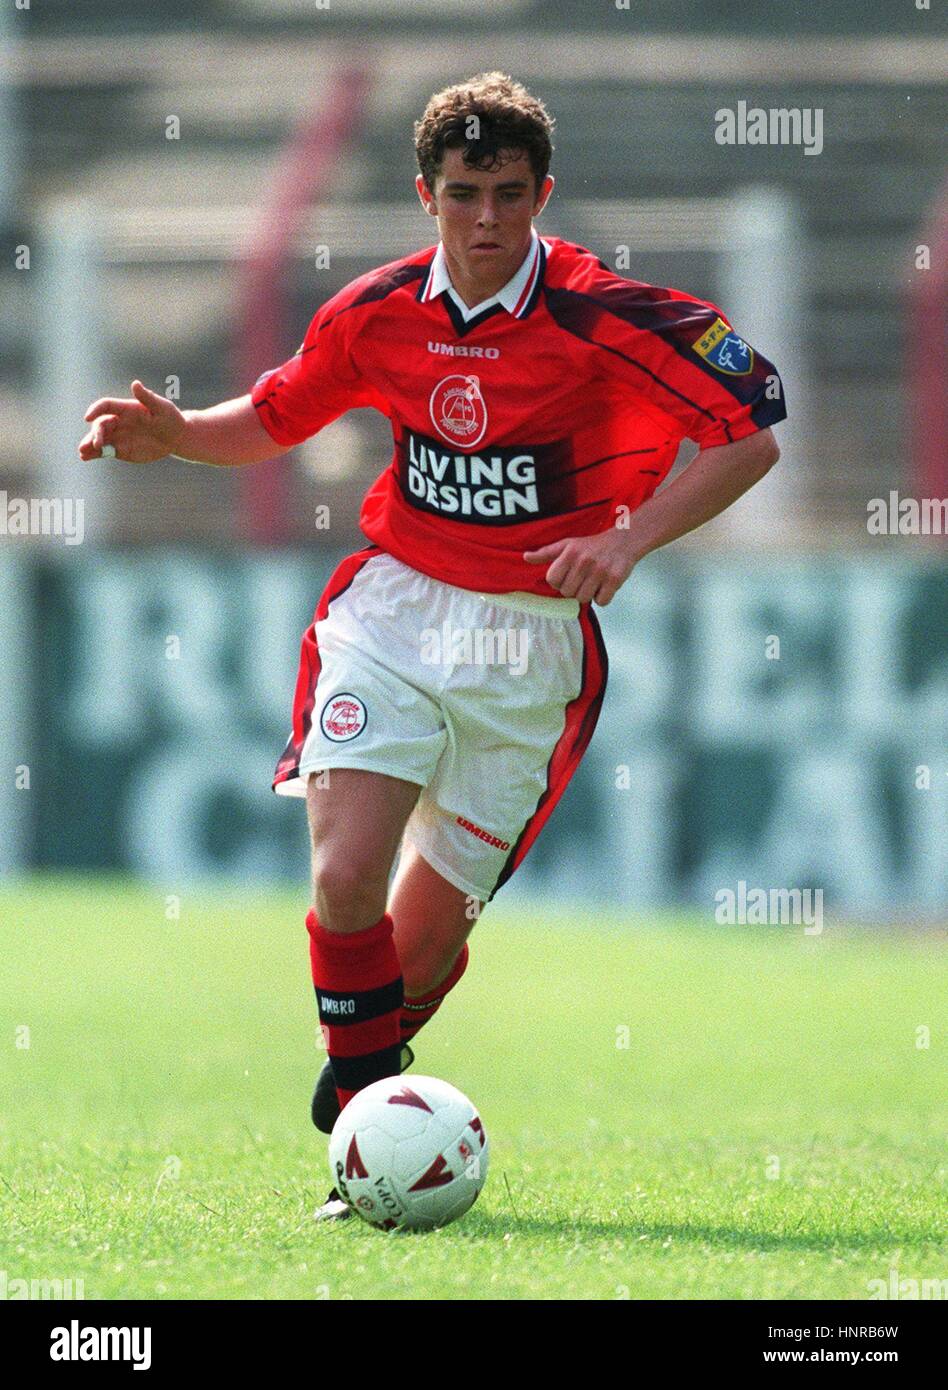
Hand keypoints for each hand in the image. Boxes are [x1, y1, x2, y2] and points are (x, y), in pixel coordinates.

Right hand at [78, 380, 186, 462]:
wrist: (176, 437)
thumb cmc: (170, 418)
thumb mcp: (162, 407)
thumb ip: (147, 397)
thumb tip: (135, 384)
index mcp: (125, 408)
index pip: (106, 406)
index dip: (95, 410)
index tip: (87, 418)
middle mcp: (118, 421)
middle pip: (100, 425)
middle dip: (95, 434)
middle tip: (95, 444)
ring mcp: (118, 436)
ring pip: (99, 439)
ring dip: (89, 444)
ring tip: (82, 453)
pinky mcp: (120, 449)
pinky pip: (104, 451)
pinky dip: (94, 454)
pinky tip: (85, 457)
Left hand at [523, 528, 642, 604]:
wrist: (623, 541)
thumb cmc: (592, 545)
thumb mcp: (567, 544)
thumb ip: (546, 553)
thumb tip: (525, 557)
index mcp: (570, 552)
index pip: (552, 580)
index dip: (558, 582)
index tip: (567, 577)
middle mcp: (584, 561)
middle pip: (567, 592)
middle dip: (574, 589)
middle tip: (582, 579)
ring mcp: (600, 571)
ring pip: (583, 599)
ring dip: (588, 594)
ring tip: (593, 582)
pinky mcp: (615, 579)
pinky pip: (601, 601)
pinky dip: (603, 597)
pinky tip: (604, 586)